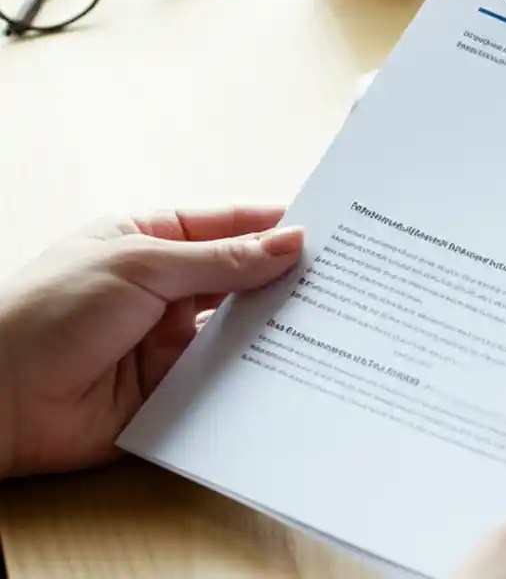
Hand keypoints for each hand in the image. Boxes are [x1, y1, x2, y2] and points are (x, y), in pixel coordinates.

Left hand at [0, 207, 303, 477]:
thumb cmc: (50, 312)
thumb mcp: (141, 266)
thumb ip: (221, 260)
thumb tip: (290, 242)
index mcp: (151, 240)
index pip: (229, 226)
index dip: (277, 226)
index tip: (332, 229)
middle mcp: (166, 288)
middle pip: (242, 279)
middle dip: (286, 279)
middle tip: (345, 280)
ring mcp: (170, 340)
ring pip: (240, 330)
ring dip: (276, 328)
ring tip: (332, 322)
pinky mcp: (174, 390)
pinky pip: (226, 379)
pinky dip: (255, 375)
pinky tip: (294, 369)